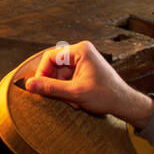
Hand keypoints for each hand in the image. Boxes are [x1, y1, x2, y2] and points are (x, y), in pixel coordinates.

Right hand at [23, 40, 153, 126]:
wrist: (125, 104)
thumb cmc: (105, 95)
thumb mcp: (74, 93)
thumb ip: (50, 88)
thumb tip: (29, 85)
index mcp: (80, 50)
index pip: (50, 57)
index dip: (42, 73)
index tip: (39, 88)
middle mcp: (81, 52)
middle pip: (54, 66)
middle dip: (56, 85)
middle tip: (60, 99)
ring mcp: (83, 61)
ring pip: (60, 75)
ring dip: (63, 90)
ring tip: (73, 102)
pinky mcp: (85, 70)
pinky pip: (68, 79)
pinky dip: (69, 91)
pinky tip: (77, 101)